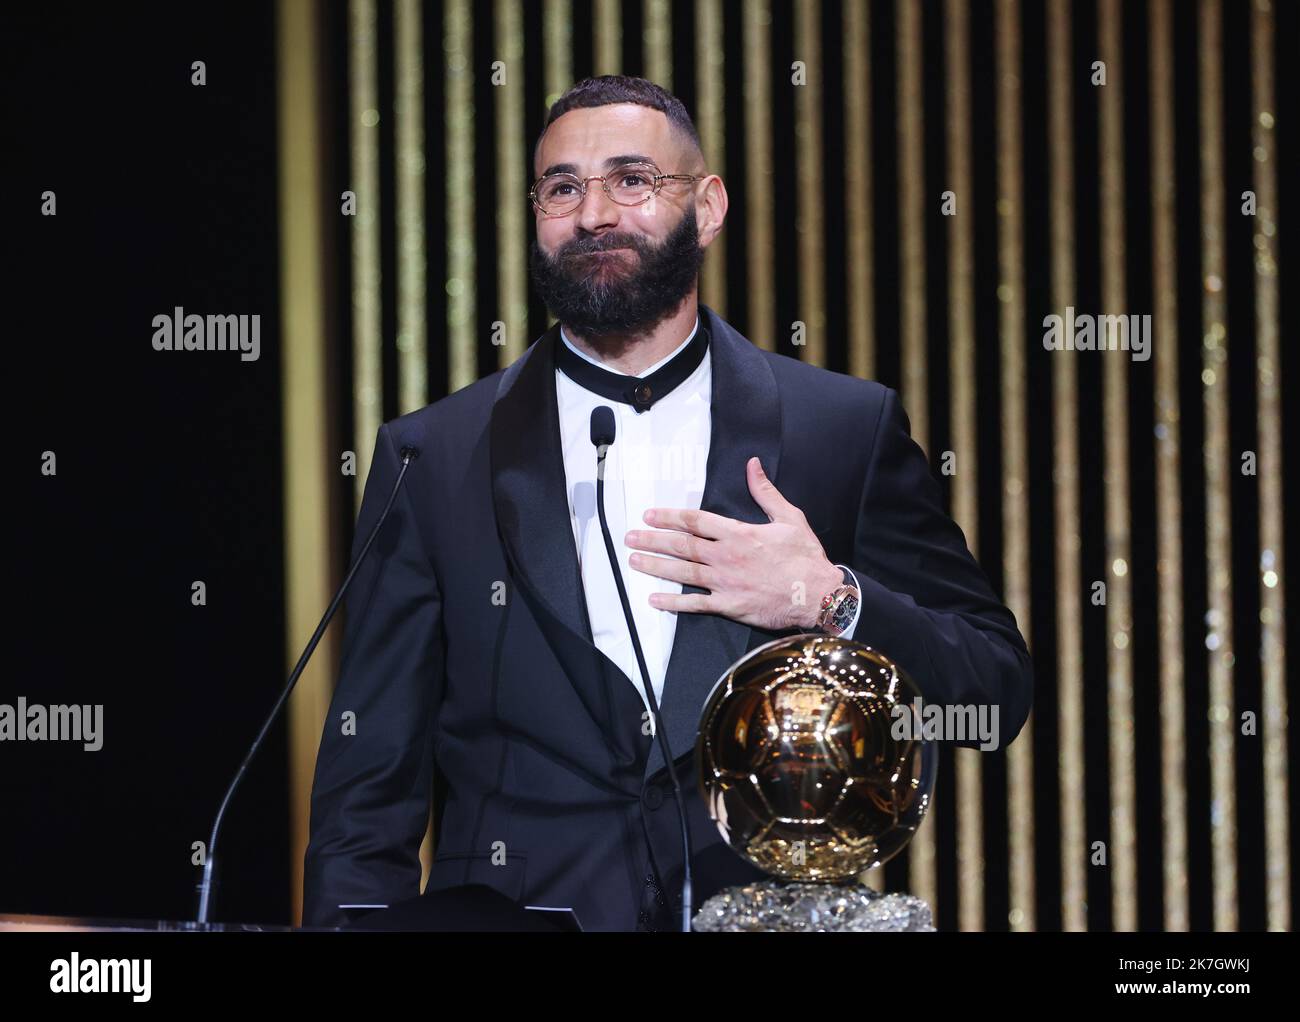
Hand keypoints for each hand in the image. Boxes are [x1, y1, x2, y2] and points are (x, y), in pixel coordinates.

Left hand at [623, 456, 842, 631]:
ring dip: (655, 567)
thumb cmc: (805, 557)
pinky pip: (695, 604)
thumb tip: (753, 465)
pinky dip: (673, 603)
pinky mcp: (729, 606)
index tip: (649, 515)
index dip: (669, 517)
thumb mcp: (790, 517)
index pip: (695, 521)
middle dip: (652, 540)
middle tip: (630, 538)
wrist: (819, 595)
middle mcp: (726, 557)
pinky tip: (654, 600)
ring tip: (634, 561)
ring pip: (682, 572)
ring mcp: (725, 583)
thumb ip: (765, 492)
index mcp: (738, 533)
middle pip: (682, 545)